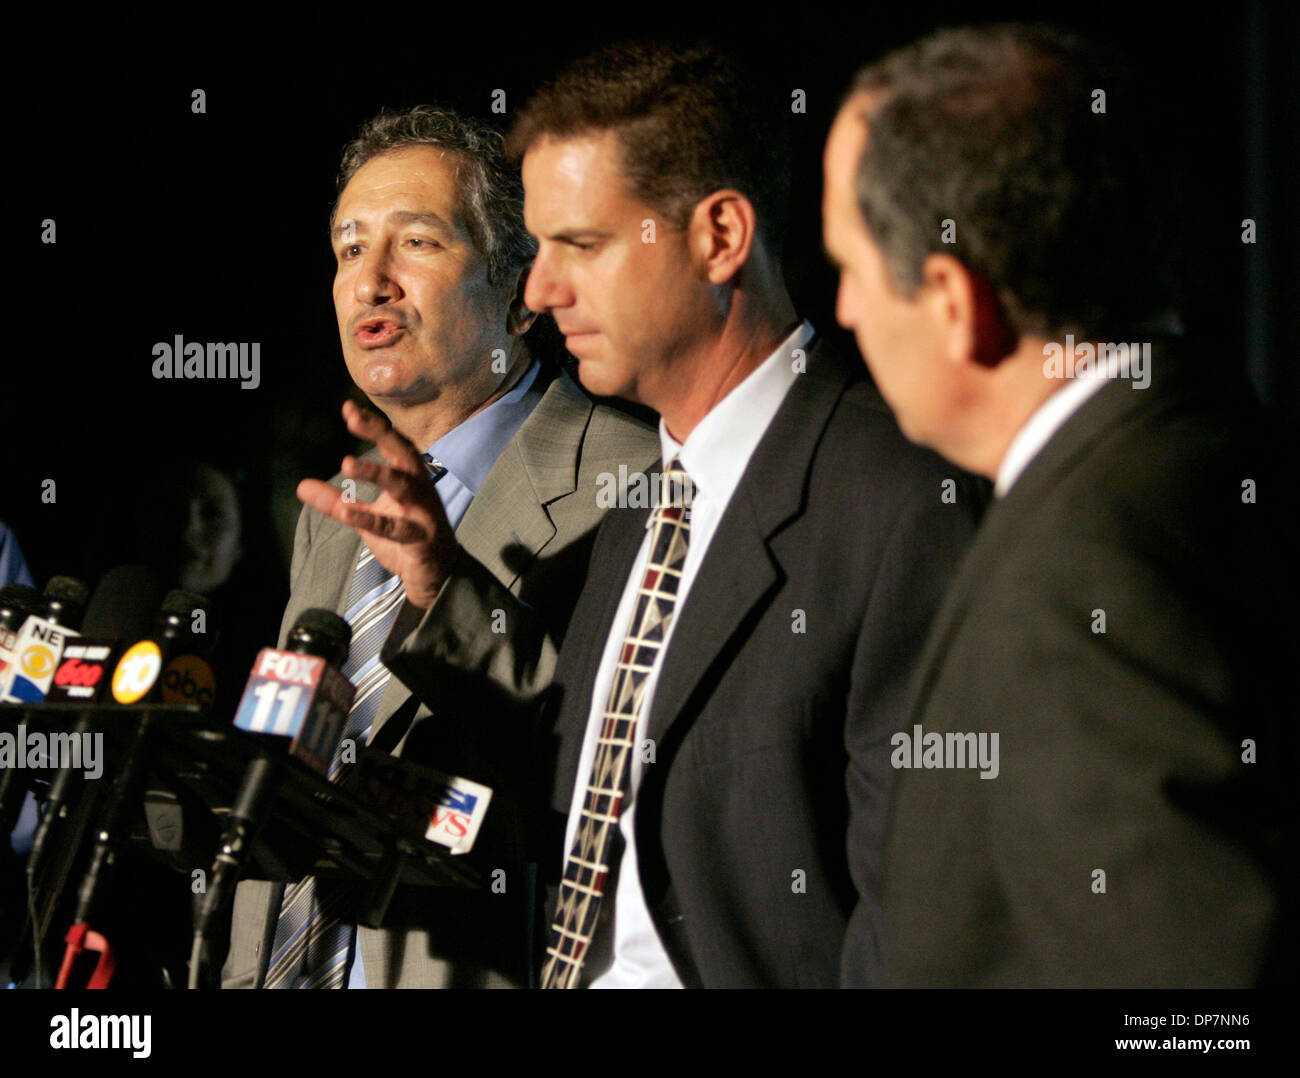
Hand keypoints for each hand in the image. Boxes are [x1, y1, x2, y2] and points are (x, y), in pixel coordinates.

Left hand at [298, 400, 458, 608]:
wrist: (435, 576)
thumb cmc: (404, 538)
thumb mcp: (365, 517)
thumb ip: (335, 502)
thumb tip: (301, 486)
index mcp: (409, 478)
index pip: (392, 444)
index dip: (373, 426)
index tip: (348, 408)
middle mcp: (420, 489)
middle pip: (403, 453)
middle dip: (380, 433)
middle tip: (353, 418)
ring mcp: (423, 513)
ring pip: (402, 486)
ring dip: (376, 473)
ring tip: (346, 463)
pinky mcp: (421, 539)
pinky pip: (396, 529)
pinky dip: (371, 521)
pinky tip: (346, 512)